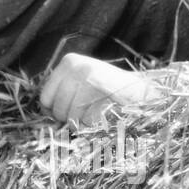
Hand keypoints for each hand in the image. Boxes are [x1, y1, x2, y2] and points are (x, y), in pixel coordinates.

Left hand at [40, 52, 158, 124]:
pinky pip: (88, 121)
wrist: (145, 91)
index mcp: (69, 62)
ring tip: (99, 112)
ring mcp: (89, 79)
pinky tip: (106, 115)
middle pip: (58, 110)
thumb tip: (43, 111)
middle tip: (89, 113)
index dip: (55, 111)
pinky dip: (97, 125)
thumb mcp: (82, 82)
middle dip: (71, 119)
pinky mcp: (102, 93)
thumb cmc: (111, 91)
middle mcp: (77, 68)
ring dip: (84, 124)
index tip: (70, 111)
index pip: (45, 98)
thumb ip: (62, 92)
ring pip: (71, 118)